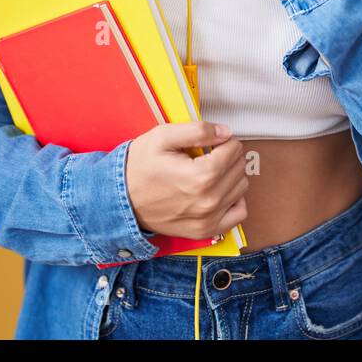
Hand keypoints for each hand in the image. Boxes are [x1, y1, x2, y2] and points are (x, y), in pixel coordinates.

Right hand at [125, 121, 248, 240]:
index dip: (223, 139)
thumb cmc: (139, 168)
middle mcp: (209, 200)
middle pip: (239, 167)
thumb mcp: (162, 137)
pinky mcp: (206, 231)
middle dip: (227, 155)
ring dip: (230, 176)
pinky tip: (217, 191)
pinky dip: (233, 200)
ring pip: (241, 187)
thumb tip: (225, 132)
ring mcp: (208, 219)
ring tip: (208, 172)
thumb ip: (197, 130)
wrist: (120, 200)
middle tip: (207, 154)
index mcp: (201, 176)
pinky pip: (239, 214)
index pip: (234, 149)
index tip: (209, 142)